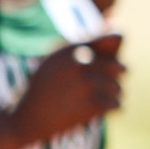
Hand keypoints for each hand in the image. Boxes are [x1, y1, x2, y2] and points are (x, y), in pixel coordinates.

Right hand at [9, 33, 124, 146]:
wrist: (29, 117)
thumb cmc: (44, 87)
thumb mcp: (57, 60)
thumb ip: (85, 46)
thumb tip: (120, 31)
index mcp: (73, 49)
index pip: (114, 39)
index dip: (119, 42)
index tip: (117, 52)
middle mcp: (82, 63)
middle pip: (120, 67)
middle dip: (119, 75)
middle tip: (112, 80)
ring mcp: (88, 84)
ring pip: (118, 88)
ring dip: (114, 94)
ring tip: (100, 97)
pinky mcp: (92, 105)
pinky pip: (116, 104)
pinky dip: (112, 108)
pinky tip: (101, 108)